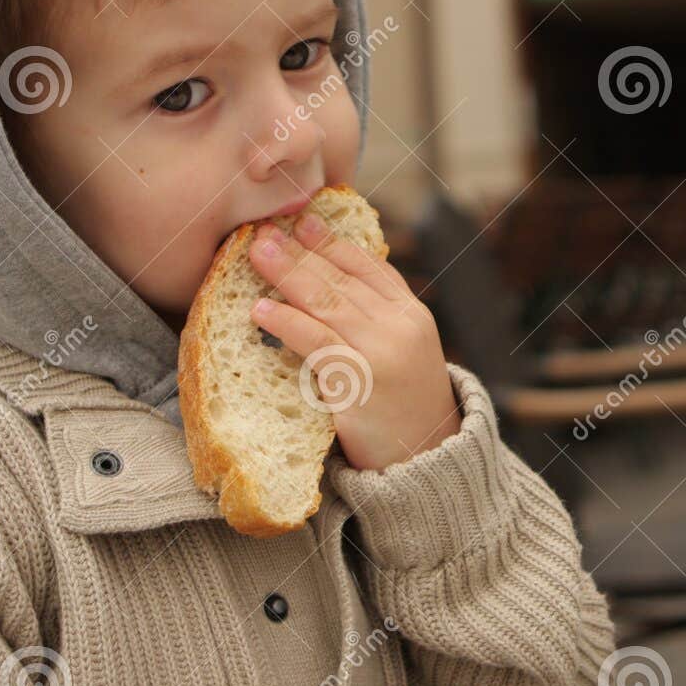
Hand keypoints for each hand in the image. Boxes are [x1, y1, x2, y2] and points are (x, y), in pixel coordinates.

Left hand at [247, 210, 462, 470]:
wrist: (429, 463)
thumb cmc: (407, 411)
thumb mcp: (406, 355)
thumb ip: (377, 322)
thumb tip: (327, 291)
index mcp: (413, 315)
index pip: (370, 267)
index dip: (334, 243)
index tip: (305, 221)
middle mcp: (400, 326)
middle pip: (342, 278)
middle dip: (300, 251)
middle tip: (265, 228)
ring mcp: (382, 353)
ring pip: (327, 302)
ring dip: (287, 273)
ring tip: (256, 253)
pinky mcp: (359, 383)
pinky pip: (316, 342)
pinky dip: (286, 321)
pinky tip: (260, 309)